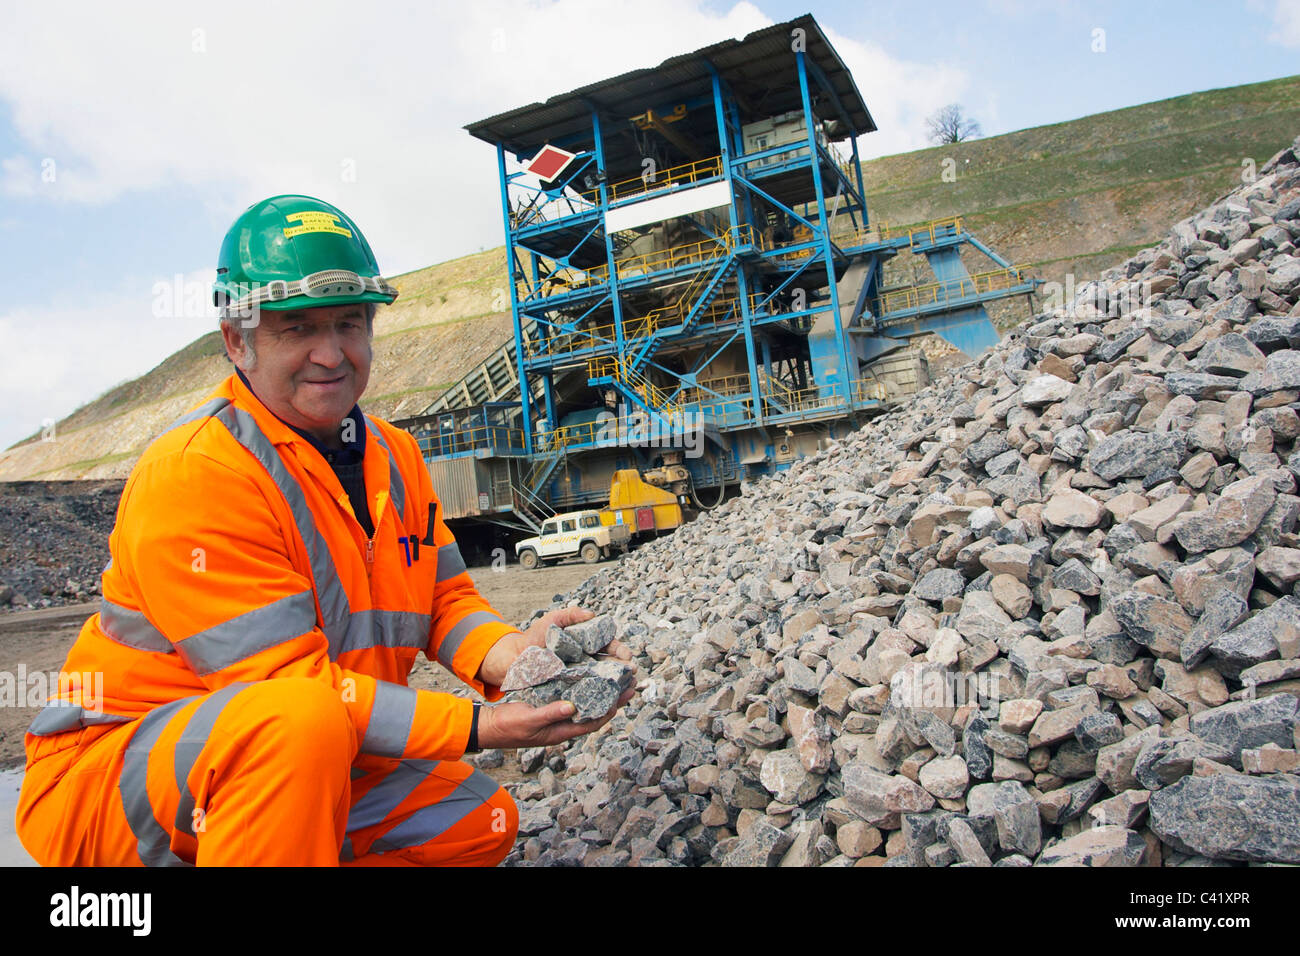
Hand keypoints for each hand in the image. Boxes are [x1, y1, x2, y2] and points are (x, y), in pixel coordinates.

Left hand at [476, 606, 633, 687]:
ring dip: (619, 686)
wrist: (513, 658)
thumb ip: (570, 615)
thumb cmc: (533, 638)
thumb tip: (591, 614)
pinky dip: (601, 699)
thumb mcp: (552, 621)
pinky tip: (610, 702)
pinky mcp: (571, 690)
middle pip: (612, 666)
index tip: (626, 655)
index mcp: (587, 643)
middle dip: (624, 669)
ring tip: (628, 690)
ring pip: (605, 682)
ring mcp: (580, 677)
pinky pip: (589, 695)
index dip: (620, 651)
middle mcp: (587, 661)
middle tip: (631, 674)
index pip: (609, 646)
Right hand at [477, 688, 635, 750]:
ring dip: (600, 692)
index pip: (591, 723)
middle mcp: (562, 725)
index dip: (608, 711)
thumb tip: (572, 707)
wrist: (489, 726)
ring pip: (584, 705)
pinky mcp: (548, 706)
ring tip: (614, 678)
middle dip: (612, 700)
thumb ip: (549, 714)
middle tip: (629, 684)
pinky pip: (571, 698)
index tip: (623, 697)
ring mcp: (556, 716)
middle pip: (593, 712)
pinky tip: (587, 676)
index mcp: (560, 732)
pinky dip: (582, 689)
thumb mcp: (529, 720)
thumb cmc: (508, 726)